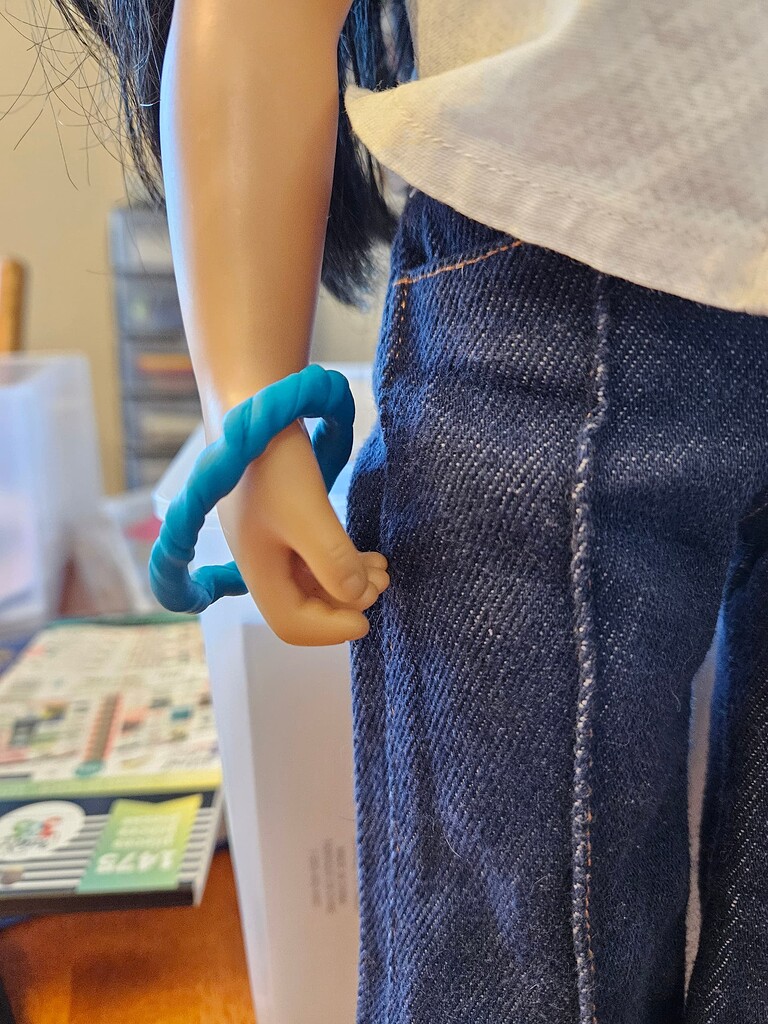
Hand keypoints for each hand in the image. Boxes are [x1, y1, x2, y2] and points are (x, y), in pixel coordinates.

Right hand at [216, 419, 388, 644]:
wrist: (256, 407)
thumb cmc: (275, 462)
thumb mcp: (309, 515)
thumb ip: (333, 561)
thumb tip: (358, 597)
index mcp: (258, 571)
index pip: (292, 626)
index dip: (332, 630)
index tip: (370, 618)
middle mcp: (261, 563)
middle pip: (306, 607)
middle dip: (348, 601)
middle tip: (383, 582)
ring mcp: (272, 543)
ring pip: (315, 581)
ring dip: (350, 581)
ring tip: (383, 568)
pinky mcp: (285, 522)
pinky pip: (316, 557)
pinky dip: (344, 560)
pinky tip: (370, 554)